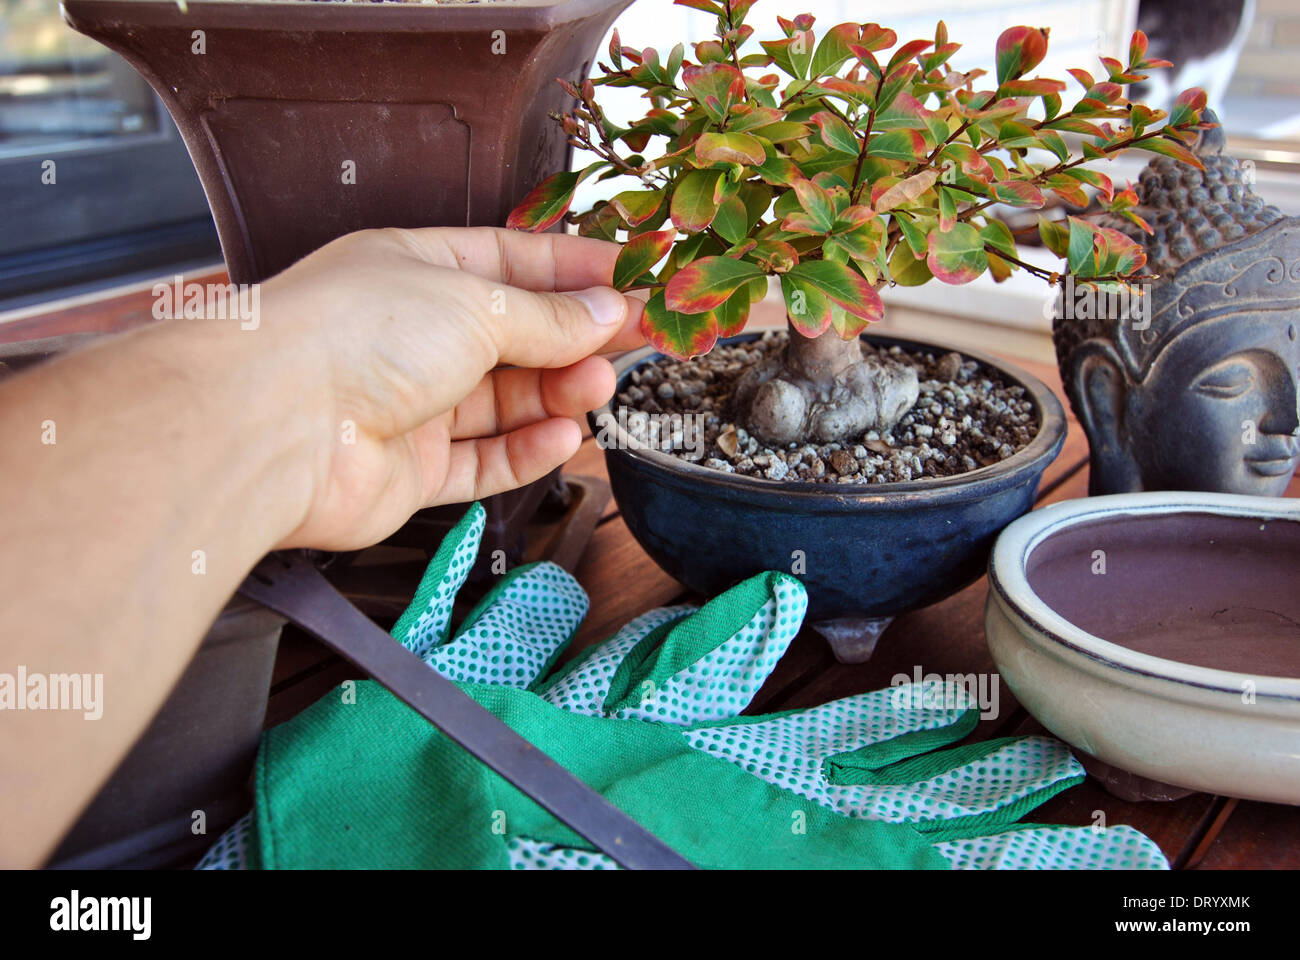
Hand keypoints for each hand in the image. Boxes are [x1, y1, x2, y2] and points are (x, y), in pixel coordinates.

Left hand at [258, 227, 643, 550]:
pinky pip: (482, 459)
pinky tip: (563, 438)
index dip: (575, 272)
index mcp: (416, 269)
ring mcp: (410, 405)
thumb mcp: (475, 304)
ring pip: (504, 402)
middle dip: (576, 340)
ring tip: (598, 391)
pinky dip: (526, 450)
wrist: (275, 425)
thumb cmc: (353, 336)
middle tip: (635, 343)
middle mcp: (412, 335)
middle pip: (515, 337)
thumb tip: (606, 312)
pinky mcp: (409, 470)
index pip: (511, 263)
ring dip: (557, 395)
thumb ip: (548, 316)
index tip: (633, 282)